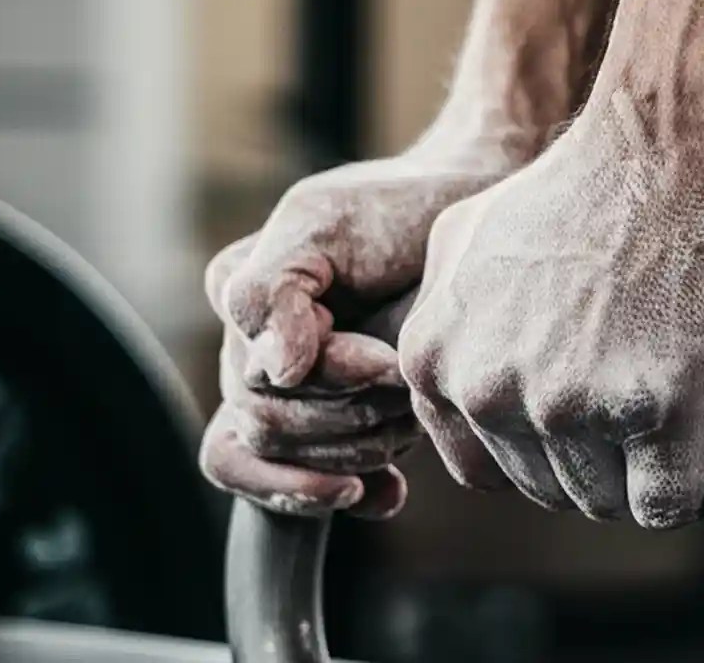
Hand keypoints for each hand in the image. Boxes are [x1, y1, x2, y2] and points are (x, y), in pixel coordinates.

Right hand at [200, 149, 508, 517]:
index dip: (328, 380)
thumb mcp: (325, 222)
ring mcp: (285, 392)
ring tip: (414, 417)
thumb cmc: (397, 209)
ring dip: (361, 447)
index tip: (391, 361)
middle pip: (269, 427)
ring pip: (289, 459)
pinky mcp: (325, 425)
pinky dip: (343, 492)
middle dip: (350, 417)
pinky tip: (389, 491)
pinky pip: (295, 486)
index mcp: (239, 296)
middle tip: (411, 390)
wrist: (464, 212)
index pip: (252, 374)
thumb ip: (276, 287)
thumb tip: (273, 371)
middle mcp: (249, 347)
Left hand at [398, 113, 703, 528]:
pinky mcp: (657, 413)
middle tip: (630, 384)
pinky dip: (686, 479)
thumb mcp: (463, 239)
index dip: (538, 448)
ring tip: (658, 385)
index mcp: (435, 360)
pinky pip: (664, 504)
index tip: (577, 403)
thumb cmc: (580, 186)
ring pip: (605, 503)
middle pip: (547, 491)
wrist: (670, 144)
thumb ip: (441, 322)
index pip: (483, 471)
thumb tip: (450, 380)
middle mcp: (489, 391)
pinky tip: (692, 424)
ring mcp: (570, 405)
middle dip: (592, 456)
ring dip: (638, 465)